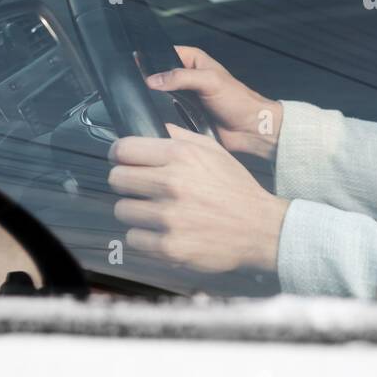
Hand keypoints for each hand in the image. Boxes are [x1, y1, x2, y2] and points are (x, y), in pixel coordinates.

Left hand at [110, 123, 289, 273]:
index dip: (120, 155)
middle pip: (116, 179)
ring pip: (122, 210)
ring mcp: (169, 217)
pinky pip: (133, 239)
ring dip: (136, 212)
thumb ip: (180, 138)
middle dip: (127, 183)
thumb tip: (153, 130)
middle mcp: (172, 183)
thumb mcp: (214, 152)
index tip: (123, 161)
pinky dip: (145, 237)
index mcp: (181, 156)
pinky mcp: (168, 246)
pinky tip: (163, 231)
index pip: (123, 149)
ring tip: (157, 212)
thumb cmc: (237, 190)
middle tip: (143, 188)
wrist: (260, 228)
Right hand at [146, 45, 282, 160]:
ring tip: (154, 103)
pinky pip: (167, 114)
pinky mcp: (185, 115)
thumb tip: (154, 79)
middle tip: (144, 88)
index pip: (165, 52)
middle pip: (160, 76)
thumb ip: (181, 77)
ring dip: (158, 101)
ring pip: (161, 96)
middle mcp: (188, 77)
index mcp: (195, 61)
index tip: (138, 65)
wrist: (249, 129)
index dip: (152, 58)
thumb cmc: (238, 101)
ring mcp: (185, 97)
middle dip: (152, 82)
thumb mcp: (210, 81)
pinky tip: (161, 118)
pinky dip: (164, 116)